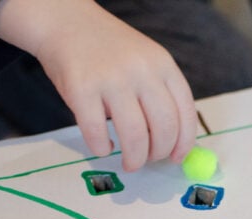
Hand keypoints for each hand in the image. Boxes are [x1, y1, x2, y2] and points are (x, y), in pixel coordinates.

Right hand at [0, 0, 196, 169]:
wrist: (66, 22)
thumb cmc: (109, 51)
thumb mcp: (145, 61)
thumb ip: (161, 94)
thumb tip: (174, 143)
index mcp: (162, 64)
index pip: (185, 111)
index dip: (184, 142)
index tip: (176, 158)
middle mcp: (141, 70)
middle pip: (164, 127)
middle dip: (158, 153)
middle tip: (149, 161)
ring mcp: (111, 79)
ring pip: (134, 136)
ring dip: (135, 159)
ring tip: (129, 163)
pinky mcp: (81, 89)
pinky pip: (97, 133)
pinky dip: (102, 148)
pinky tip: (103, 146)